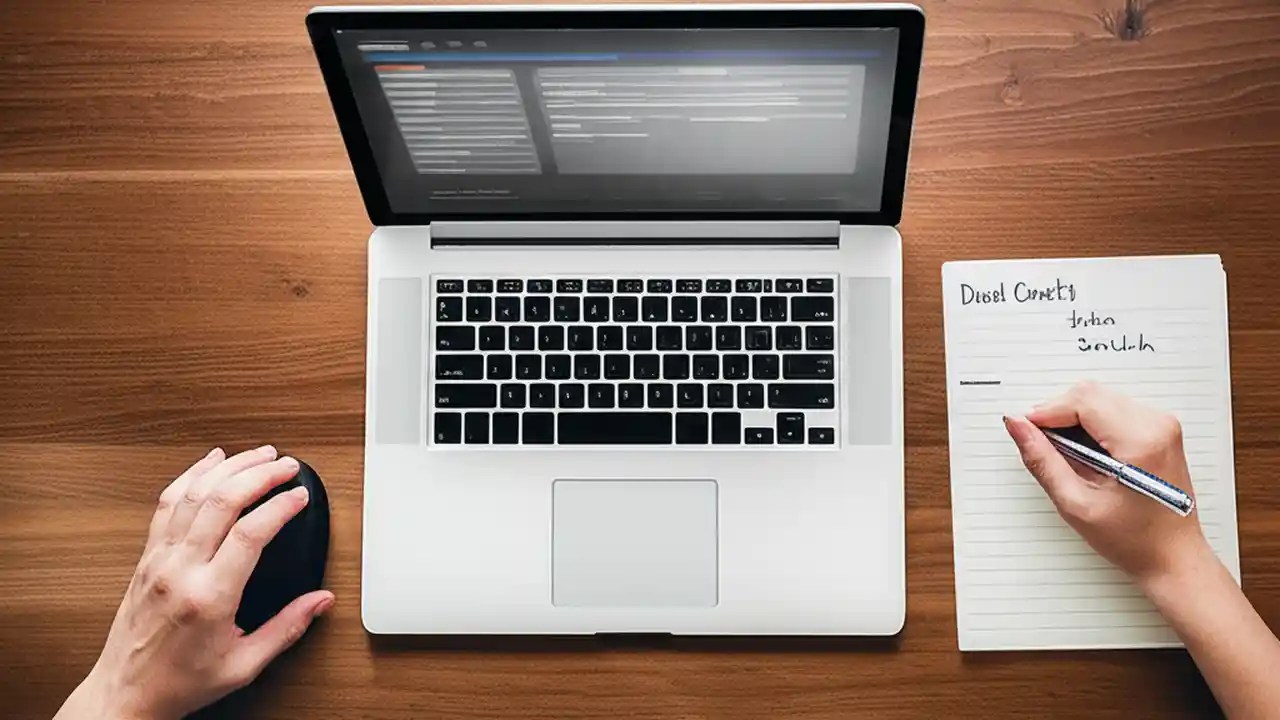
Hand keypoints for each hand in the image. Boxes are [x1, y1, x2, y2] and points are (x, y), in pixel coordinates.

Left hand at [55, 446, 334, 719]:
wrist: (125, 693)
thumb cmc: (180, 682)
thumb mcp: (244, 665)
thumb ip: (287, 628)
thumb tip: (321, 601)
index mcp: (209, 598)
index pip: (249, 533)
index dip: (280, 506)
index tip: (300, 495)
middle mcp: (180, 571)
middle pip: (221, 501)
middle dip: (259, 474)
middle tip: (286, 464)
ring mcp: (159, 559)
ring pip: (193, 493)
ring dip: (229, 467)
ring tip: (258, 454)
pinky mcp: (147, 556)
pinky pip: (168, 503)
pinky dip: (191, 474)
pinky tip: (211, 461)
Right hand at [1002, 382, 1211, 588]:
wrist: (1173, 555)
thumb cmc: (1134, 539)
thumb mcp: (1076, 503)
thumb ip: (1042, 460)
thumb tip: (1018, 427)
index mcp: (1141, 442)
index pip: (1082, 400)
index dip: (1046, 412)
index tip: (1027, 430)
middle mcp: (1157, 425)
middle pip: (1090, 393)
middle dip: (1058, 413)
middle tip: (1045, 446)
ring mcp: (1162, 425)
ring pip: (1100, 397)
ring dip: (1074, 419)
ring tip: (1069, 456)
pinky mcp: (1160, 429)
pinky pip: (1114, 408)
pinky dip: (1091, 423)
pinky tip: (1088, 454)